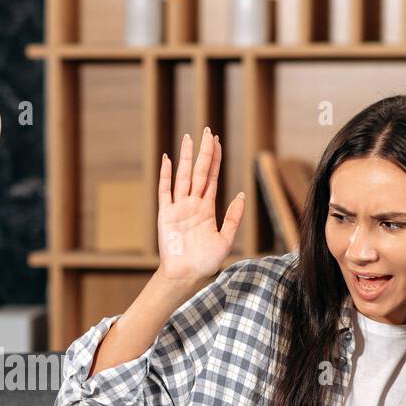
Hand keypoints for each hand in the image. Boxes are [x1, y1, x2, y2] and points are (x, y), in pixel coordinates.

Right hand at [157, 126, 245, 283]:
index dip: (215, 159)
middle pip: (199, 171)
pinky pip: (165, 191)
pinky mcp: (165, 214)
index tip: (217, 141)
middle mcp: (192, 204)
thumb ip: (233, 217)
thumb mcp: (226, 239)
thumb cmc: (205, 262)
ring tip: (188, 138)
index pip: (211, 177)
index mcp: (207, 208)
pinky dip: (166, 175)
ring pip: (182, 176)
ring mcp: (178, 208)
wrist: (185, 275)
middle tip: (207, 131)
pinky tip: (167, 159)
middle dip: (204, 151)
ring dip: (185, 157)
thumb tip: (240, 195)